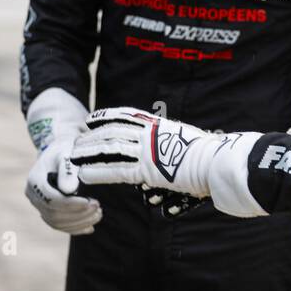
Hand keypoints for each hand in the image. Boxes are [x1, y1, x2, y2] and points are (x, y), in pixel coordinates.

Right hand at [24, 87, 101, 234]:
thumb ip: (67, 169)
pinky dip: (75, 228)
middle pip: (53, 213)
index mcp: (35, 180)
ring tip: (98, 214)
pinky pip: (59, 225)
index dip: (70, 204)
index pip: (51, 199)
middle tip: (98, 208)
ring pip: (56, 222)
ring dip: (78, 222)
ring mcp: (39, 204)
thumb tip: (69, 190)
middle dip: (77, 214)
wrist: (60, 152)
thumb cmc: (65, 149)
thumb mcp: (66, 152)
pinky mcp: (47, 210)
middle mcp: (33, 194)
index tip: (90, 202)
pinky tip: (90, 227)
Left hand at [70, 107, 264, 216]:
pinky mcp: (147, 170)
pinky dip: (98, 172)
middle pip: (113, 130)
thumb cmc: (211, 154)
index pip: (127, 115)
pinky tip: (85, 175)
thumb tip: (171, 143)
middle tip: (76, 141)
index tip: (93, 118)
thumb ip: (175, 140)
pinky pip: (116, 170)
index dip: (107, 116)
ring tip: (74, 158)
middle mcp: (150, 134)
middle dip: (92, 136)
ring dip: (89, 153)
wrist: (217, 162)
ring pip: (109, 148)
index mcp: (160, 125)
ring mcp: (147, 151)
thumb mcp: (189, 139)